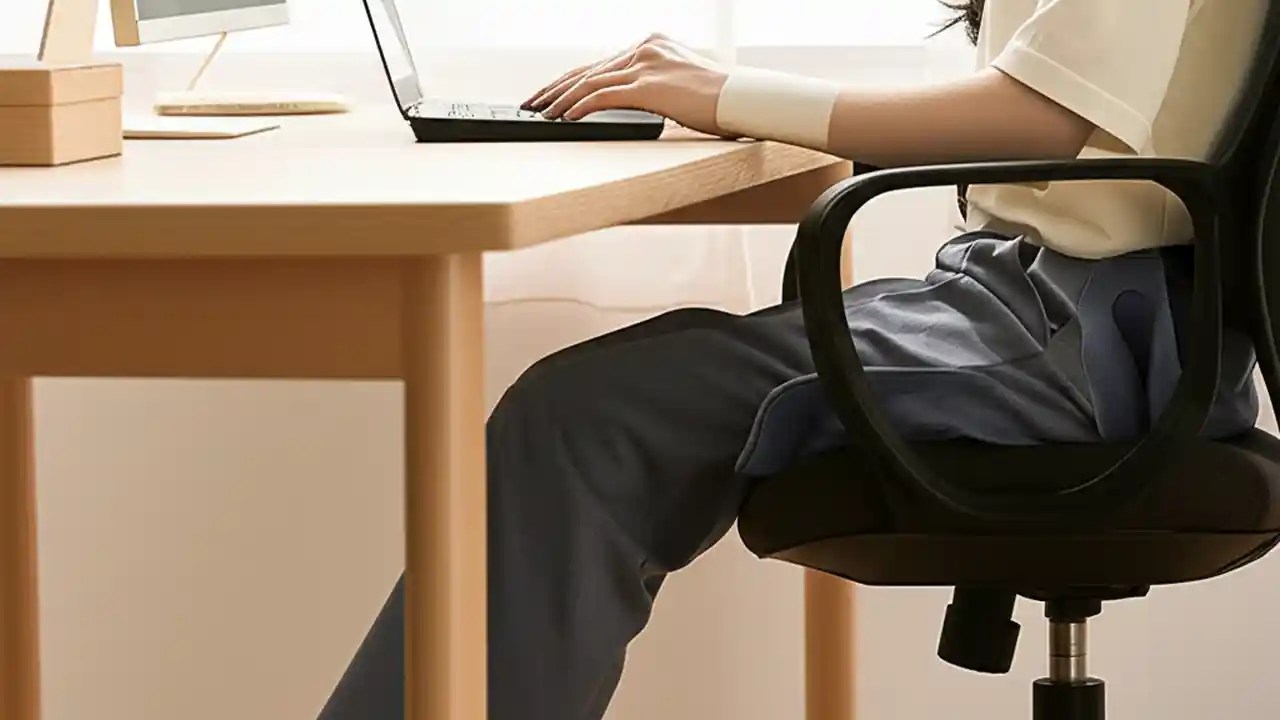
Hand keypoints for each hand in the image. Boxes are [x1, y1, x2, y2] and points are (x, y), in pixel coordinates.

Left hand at [523, 33, 732, 135]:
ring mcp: (646, 65)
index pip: (600, 64)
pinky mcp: (648, 85)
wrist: (743, 99)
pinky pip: (603, 96)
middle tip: (532, 103)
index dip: (570, 80)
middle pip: (588, 69)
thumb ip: (654, 88)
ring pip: (590, 82)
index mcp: (651, 45)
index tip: (549, 93)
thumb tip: (628, 104)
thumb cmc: (718, 101)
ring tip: (541, 114)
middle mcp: (645, 49)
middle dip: (555, 88)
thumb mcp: (680, 87)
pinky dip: (579, 107)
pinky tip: (564, 118)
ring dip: (560, 101)